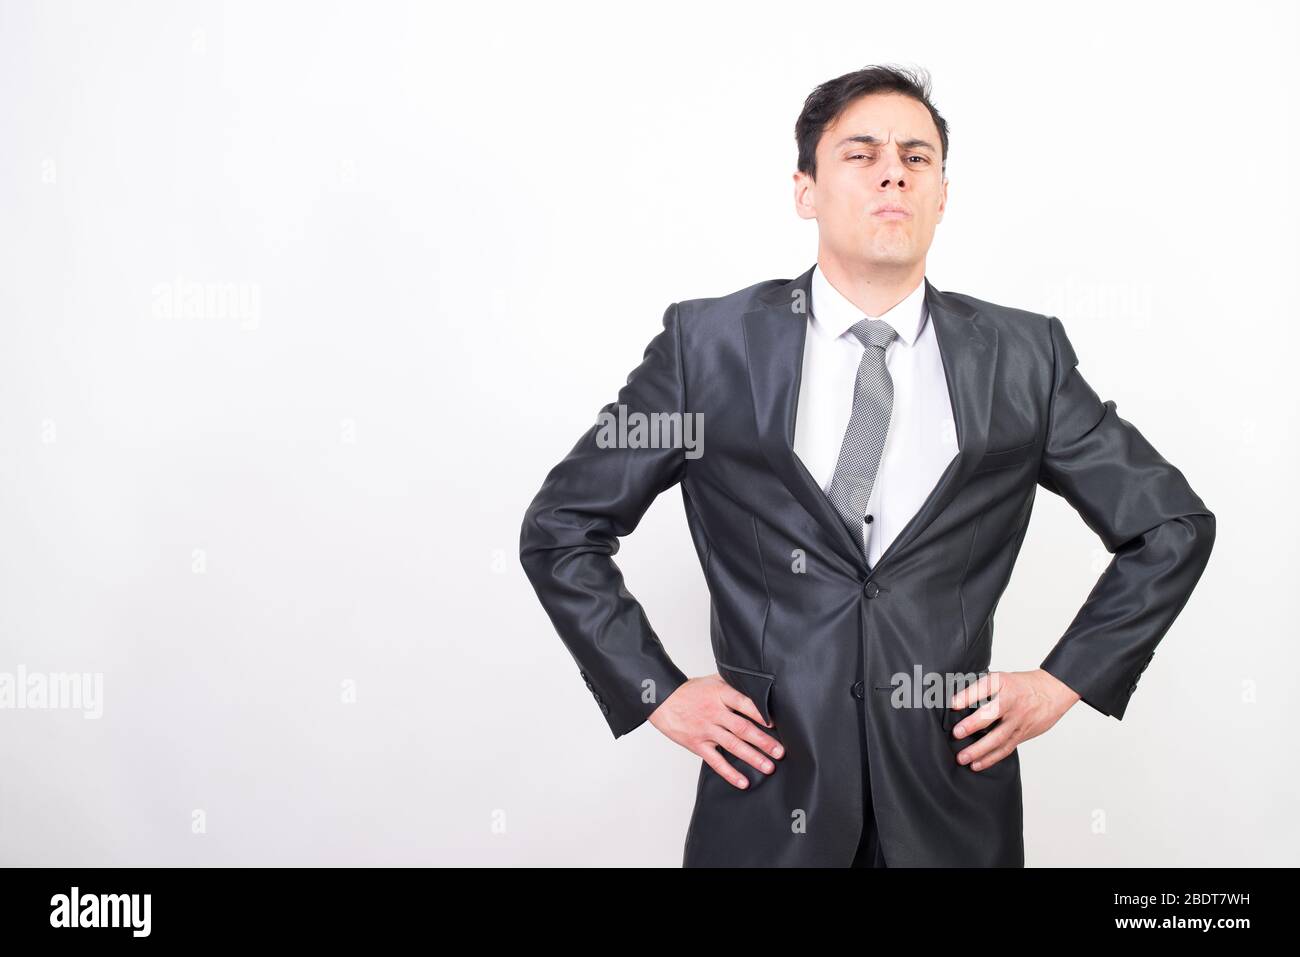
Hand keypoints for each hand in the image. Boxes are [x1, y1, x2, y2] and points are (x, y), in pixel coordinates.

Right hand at [648, 674, 784, 788]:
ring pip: (733, 745)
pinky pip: (715, 761)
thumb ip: (733, 685)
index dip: (760, 713)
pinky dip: (729, 773)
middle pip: (742, 728)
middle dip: (763, 741)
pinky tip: (743, 782)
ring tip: (768, 767)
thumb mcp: (712, 681)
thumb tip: (757, 687)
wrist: (662, 701)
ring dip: (752, 757)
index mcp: (719, 694)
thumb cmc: (690, 691)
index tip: (775, 723)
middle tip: (780, 752)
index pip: (743, 703)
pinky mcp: (698, 745)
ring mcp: (706, 730)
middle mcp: (714, 712)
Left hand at [948, 669, 1080, 770]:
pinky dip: (991, 758)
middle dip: (973, 725)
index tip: (953, 704)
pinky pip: (1006, 748)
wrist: (1053, 692)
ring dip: (980, 750)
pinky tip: (977, 764)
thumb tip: (954, 699)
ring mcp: (1018, 721)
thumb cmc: (1022, 684)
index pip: (985, 687)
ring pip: (999, 738)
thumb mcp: (1001, 678)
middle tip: (957, 733)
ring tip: (962, 758)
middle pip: (992, 715)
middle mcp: (1011, 703)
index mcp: (1004, 684)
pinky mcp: (1022, 735)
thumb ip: (980, 687)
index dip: (968, 695)